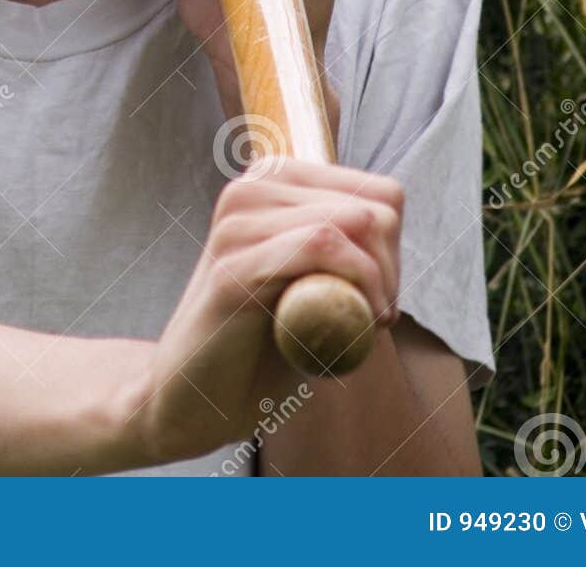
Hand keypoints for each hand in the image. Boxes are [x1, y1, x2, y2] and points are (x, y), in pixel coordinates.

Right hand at [128, 157, 403, 465]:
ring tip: (359, 329)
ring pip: (351, 222)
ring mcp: (237, 223)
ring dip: (375, 284)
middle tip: (373, 321)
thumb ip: (343, 247)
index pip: (381, 193)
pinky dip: (351, 286)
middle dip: (391, 271)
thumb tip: (389, 216)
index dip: (395, 250)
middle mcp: (252, 188)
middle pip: (374, 208)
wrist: (190, 402)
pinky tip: (345, 332)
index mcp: (273, 183)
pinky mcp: (232, 267)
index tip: (382, 299)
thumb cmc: (257, 347)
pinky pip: (319, 246)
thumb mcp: (310, 285)